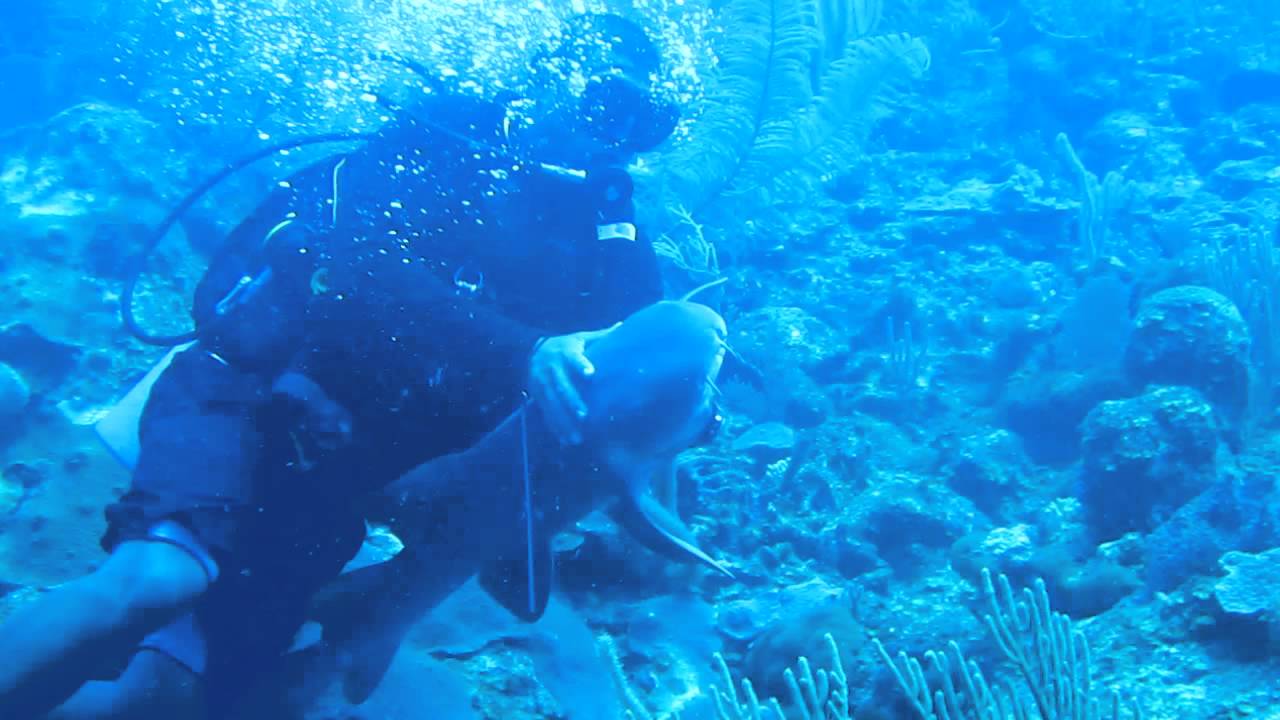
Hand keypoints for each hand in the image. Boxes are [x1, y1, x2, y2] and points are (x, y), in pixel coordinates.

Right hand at [528, 325, 615, 444]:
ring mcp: (541, 382)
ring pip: (551, 403)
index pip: (573, 357)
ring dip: (563, 421)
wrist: (533, 350)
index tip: (591, 374)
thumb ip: (601, 336)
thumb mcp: (581, 338)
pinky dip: (554, 427)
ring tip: (577, 437)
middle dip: (571, 401)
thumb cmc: (566, 346)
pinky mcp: (536, 395)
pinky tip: (565, 440)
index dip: (581, 365)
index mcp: (564, 351)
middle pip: (561, 385)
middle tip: (584, 415)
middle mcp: (551, 367)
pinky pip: (545, 413)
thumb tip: (623, 326)